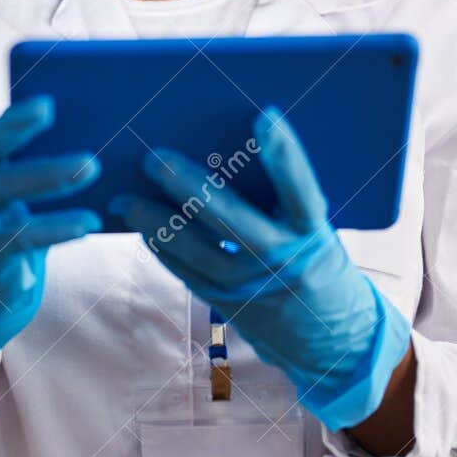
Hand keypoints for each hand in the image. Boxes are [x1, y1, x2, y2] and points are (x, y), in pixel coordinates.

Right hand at [0, 94, 102, 370]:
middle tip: (90, 154)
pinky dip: (57, 228)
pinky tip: (90, 222)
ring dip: (51, 179)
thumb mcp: (24, 193)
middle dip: (38, 150)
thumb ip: (45, 165)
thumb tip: (102, 135)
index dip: (15, 119)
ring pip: (10, 195)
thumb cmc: (16, 222)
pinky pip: (23, 237)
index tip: (48, 104)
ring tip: (92, 169)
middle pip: (0, 162)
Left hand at [110, 104, 411, 428]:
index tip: (266, 115)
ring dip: (157, 222)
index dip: (286, 155)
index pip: (301, 189)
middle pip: (232, 220)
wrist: (331, 341)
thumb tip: (226, 154)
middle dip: (189, 187)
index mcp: (314, 234)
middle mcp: (283, 260)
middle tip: (153, 157)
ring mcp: (252, 286)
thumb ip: (283, 202)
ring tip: (125, 199)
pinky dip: (163, 249)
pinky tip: (141, 228)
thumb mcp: (317, 233)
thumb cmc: (318, 263)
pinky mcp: (228, 305)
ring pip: (198, 252)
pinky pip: (188, 274)